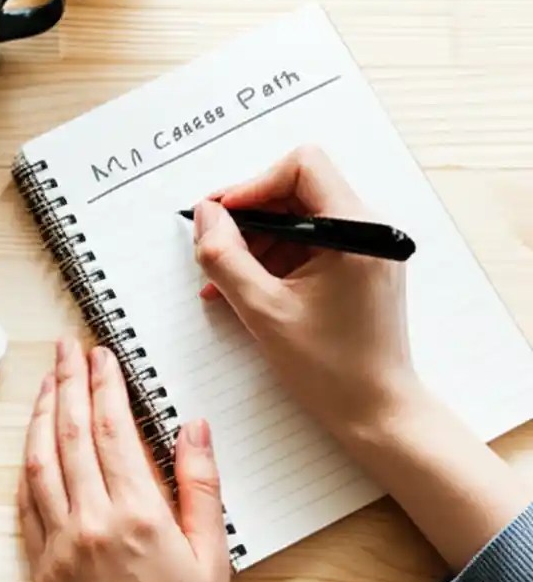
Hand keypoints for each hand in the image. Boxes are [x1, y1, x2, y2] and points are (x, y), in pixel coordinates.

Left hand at [18, 338, 230, 581]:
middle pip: (69, 432)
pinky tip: (33, 444)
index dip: (103, 384)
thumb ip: (201, 486)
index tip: (101, 355)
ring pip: (38, 460)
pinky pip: (25, 500)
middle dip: (66, 382)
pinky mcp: (40, 565)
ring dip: (40, 414)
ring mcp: (59, 544)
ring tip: (47, 383)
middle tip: (66, 349)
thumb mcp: (211, 557)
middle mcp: (91, 522)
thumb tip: (196, 428)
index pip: (111, 428)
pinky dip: (27, 463)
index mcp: (138, 515)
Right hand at [191, 145, 418, 434]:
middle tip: (212, 245)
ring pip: (296, 218)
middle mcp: (367, 231)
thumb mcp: (262, 310)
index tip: (222, 216)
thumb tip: (205, 216)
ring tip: (223, 281)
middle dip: (249, 217)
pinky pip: (306, 245)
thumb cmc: (333, 370)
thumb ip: (225, 257)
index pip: (303, 167)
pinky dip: (272, 260)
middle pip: (296, 190)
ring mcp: (364, 249)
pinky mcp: (356, 268)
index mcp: (356, 231)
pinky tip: (244, 289)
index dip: (253, 185)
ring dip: (255, 243)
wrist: (376, 414)